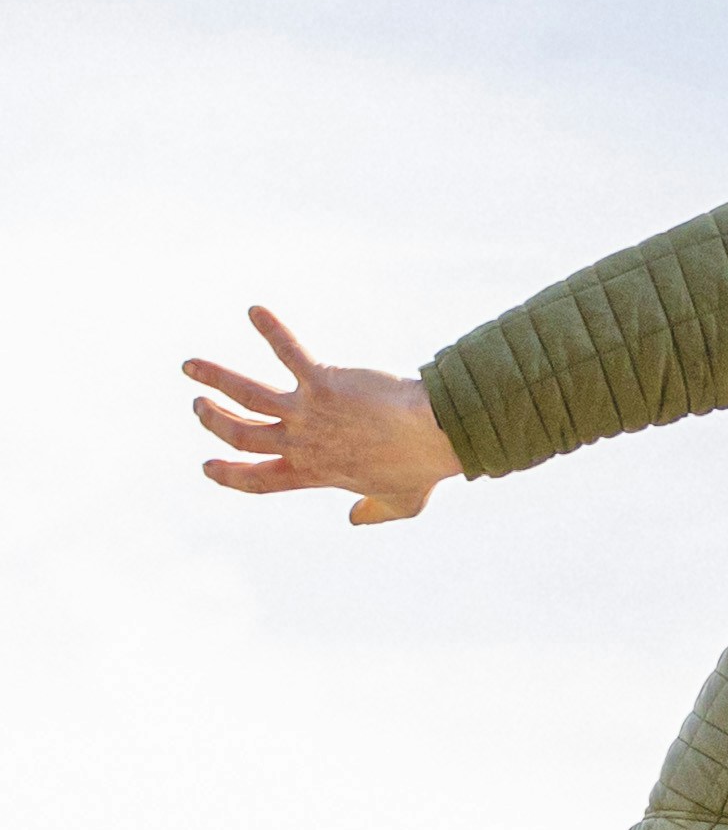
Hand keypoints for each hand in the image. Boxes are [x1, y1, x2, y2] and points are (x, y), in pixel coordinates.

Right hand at [183, 308, 462, 526]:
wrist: (436, 436)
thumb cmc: (421, 468)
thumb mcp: (399, 503)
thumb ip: (372, 512)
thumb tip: (356, 519)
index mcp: (314, 474)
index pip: (259, 481)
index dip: (230, 476)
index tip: (207, 467)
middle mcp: (302, 445)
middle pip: (241, 437)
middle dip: (214, 422)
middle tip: (198, 406)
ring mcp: (307, 414)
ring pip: (246, 396)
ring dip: (214, 379)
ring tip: (190, 366)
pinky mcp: (321, 382)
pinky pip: (288, 351)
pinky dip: (271, 329)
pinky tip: (255, 310)